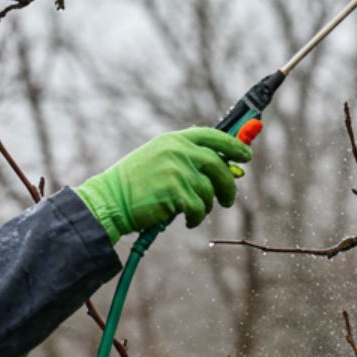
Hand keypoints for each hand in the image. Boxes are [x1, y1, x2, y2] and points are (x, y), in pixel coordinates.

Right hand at [75, 128, 251, 243]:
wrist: (110, 201)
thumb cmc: (135, 183)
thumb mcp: (159, 159)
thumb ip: (189, 158)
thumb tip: (230, 167)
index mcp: (174, 140)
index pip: (213, 136)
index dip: (234, 145)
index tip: (246, 155)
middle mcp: (177, 151)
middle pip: (219, 165)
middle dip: (228, 185)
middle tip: (228, 200)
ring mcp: (177, 170)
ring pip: (210, 190)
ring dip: (207, 206)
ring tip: (194, 213)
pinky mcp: (175, 192)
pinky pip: (199, 208)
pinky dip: (196, 218)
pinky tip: (187, 220)